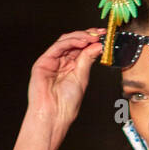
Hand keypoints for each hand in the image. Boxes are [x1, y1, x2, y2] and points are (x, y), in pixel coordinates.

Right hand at [26, 28, 106, 145]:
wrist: (54, 115)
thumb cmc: (66, 103)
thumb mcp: (82, 77)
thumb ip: (88, 59)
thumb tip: (98, 45)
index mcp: (71, 66)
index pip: (82, 47)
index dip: (93, 40)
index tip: (105, 35)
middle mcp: (61, 62)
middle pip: (74, 42)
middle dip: (88, 35)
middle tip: (100, 33)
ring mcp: (51, 61)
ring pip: (65, 41)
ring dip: (80, 36)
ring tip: (93, 37)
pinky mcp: (43, 62)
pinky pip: (57, 47)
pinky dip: (71, 41)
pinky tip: (83, 41)